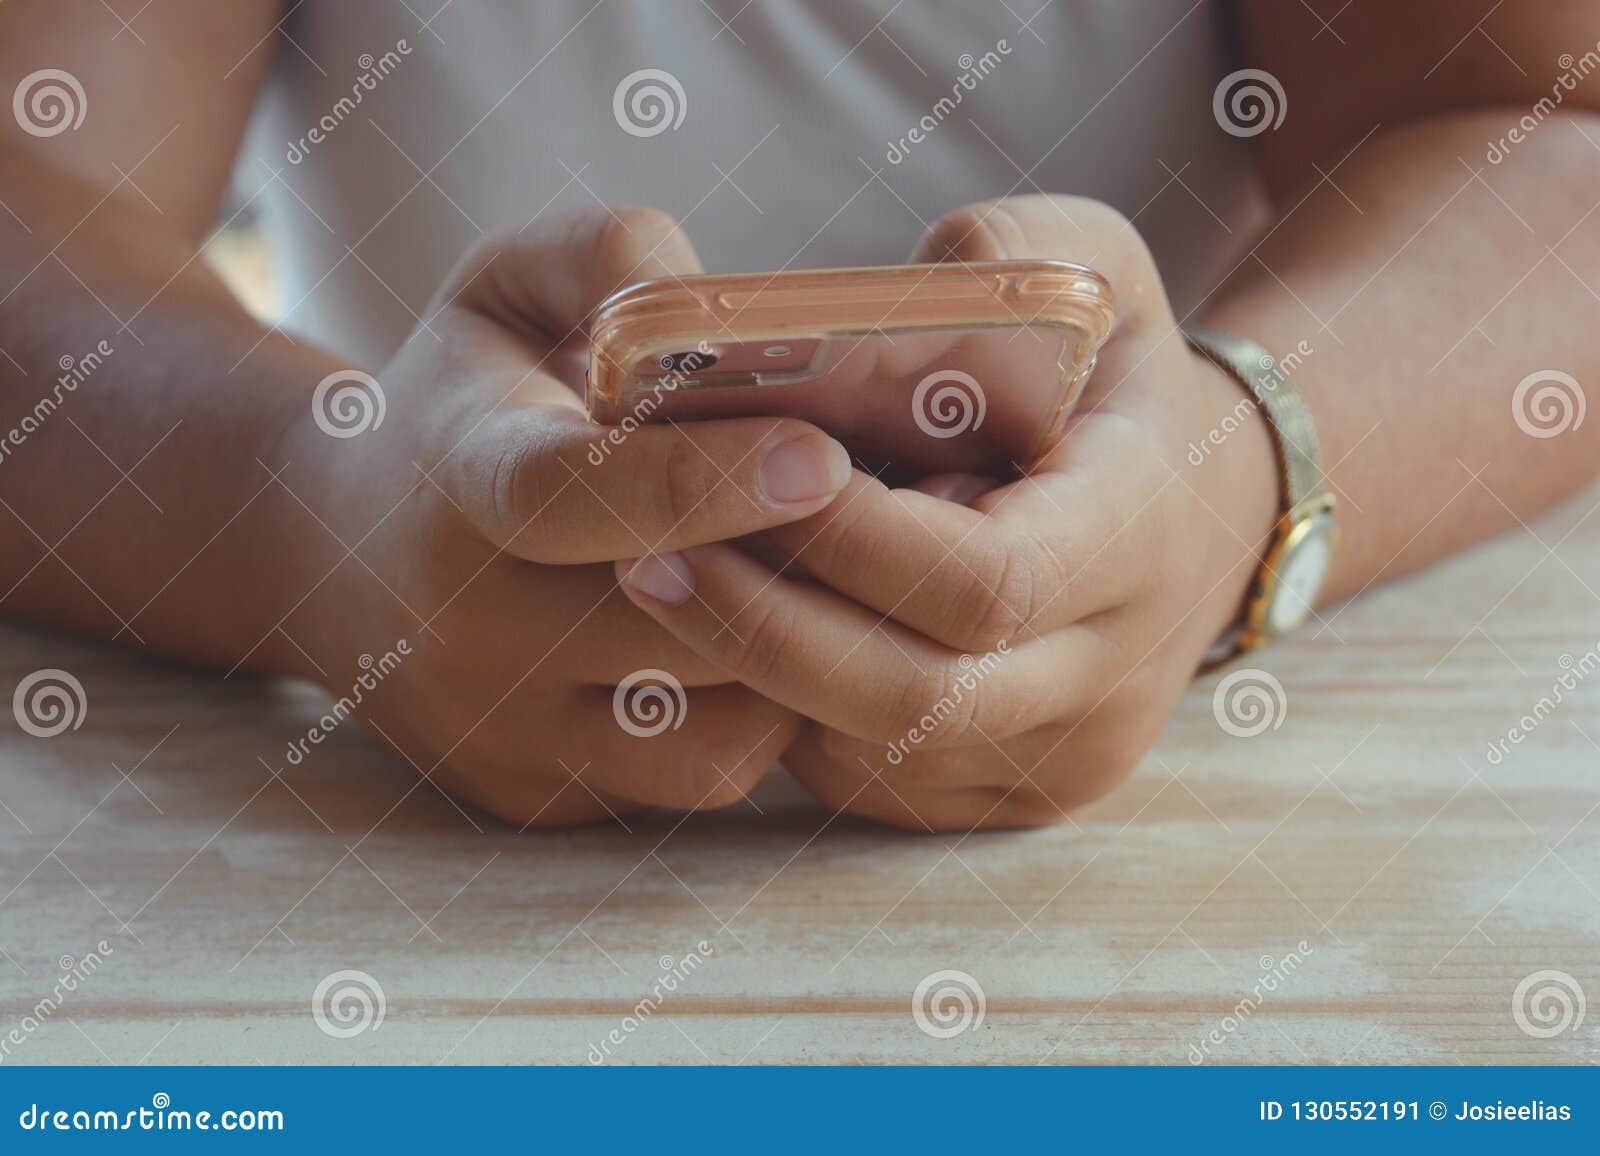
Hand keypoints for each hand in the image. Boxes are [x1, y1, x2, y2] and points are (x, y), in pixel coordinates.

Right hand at [279, 206, 852, 825]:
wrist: (338, 554)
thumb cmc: (462, 399)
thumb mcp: (504, 287)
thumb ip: (607, 260)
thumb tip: (722, 309)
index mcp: (454, 474)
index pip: (563, 495)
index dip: (695, 483)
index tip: (823, 456)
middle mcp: (462, 623)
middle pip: (669, 624)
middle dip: (799, 571)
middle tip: (901, 512)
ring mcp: (499, 729)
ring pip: (709, 726)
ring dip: (801, 652)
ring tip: (843, 574)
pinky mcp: (541, 797)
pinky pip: (703, 776)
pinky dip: (768, 714)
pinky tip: (785, 639)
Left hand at [615, 196, 1280, 829]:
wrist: (1209, 511)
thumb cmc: (1124, 375)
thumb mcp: (1096, 264)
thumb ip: (1002, 256)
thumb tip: (879, 307)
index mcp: (1143, 533)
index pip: (983, 579)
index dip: (850, 544)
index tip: (743, 480)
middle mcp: (1117, 671)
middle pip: (916, 695)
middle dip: (766, 630)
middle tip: (646, 562)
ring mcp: (1069, 753)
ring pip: (882, 750)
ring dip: (766, 676)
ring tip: (675, 586)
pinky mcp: (1020, 795)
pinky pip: (881, 781)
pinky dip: (801, 714)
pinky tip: (759, 636)